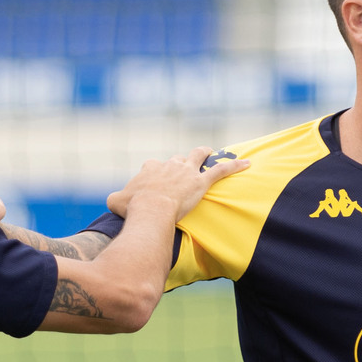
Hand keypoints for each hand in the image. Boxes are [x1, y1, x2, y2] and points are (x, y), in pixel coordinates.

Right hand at [104, 147, 248, 222]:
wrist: (151, 209)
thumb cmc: (133, 207)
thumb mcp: (115, 202)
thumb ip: (115, 198)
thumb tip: (114, 202)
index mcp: (150, 168)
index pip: (153, 166)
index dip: (155, 173)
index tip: (154, 183)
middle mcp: (169, 165)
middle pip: (176, 159)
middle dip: (179, 163)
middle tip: (181, 172)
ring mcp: (186, 171)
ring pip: (197, 156)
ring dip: (204, 153)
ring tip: (210, 152)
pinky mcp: (201, 181)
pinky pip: (221, 170)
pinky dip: (235, 166)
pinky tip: (247, 163)